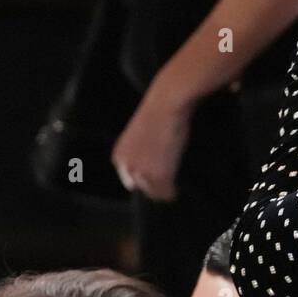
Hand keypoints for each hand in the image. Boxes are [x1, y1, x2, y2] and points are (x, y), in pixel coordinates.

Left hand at [111, 81, 193, 200]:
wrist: (167, 103)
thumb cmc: (159, 111)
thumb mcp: (141, 134)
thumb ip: (141, 151)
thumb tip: (150, 165)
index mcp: (119, 155)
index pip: (130, 180)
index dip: (146, 179)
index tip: (157, 178)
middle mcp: (126, 166)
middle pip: (142, 188)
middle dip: (155, 185)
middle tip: (169, 182)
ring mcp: (142, 172)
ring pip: (154, 193)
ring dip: (164, 188)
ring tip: (174, 183)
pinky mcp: (159, 175)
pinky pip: (167, 193)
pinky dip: (173, 192)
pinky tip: (178, 187)